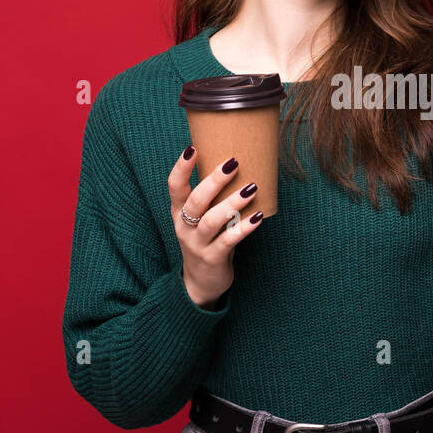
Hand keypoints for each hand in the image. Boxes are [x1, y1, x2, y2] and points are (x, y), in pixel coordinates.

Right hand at [167, 147, 262, 307]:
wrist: (200, 283)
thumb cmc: (207, 241)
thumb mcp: (201, 219)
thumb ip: (212, 199)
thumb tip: (239, 166)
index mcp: (179, 213)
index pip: (174, 187)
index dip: (181, 168)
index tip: (192, 148)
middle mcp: (184, 227)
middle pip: (195, 201)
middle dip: (213, 181)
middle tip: (233, 163)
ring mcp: (196, 244)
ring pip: (212, 220)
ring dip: (232, 203)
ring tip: (251, 188)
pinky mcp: (212, 259)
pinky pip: (228, 241)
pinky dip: (244, 228)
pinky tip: (258, 217)